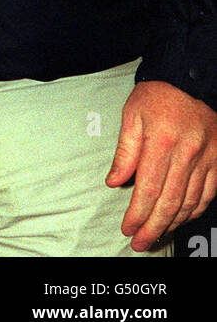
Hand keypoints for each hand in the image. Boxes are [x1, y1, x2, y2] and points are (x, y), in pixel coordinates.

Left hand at [106, 80, 216, 250]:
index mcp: (162, 141)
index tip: (128, 228)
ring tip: (157, 235)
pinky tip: (181, 219)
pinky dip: (194, 211)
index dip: (137, 213)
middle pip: (170, 202)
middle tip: (140, 243)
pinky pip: (208, 194)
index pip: (148, 188)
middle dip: (153, 227)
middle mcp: (188, 153)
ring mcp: (207, 158)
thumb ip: (125, 150)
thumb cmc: (157, 95)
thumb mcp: (132, 114)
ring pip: (190, 202)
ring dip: (173, 224)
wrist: (190, 78)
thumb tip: (114, 182)